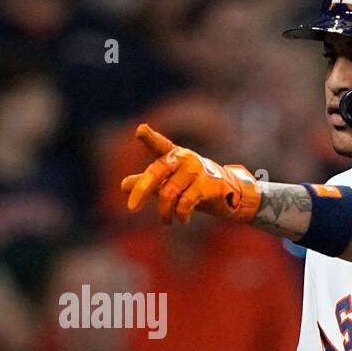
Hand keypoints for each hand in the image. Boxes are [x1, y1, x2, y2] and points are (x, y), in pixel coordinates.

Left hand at [120, 123, 260, 223]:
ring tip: (166, 220)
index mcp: (173, 155)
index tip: (140, 130)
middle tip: (131, 208)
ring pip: (169, 192)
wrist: (229, 192)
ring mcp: (198, 171)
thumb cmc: (193, 185)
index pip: (159, 145)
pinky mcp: (210, 185)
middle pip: (156, 172)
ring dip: (164, 211)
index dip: (149, 138)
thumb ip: (147, 182)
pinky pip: (186, 202)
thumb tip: (123, 185)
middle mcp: (184, 159)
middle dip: (141, 190)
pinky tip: (183, 219)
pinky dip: (181, 214)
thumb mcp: (169, 182)